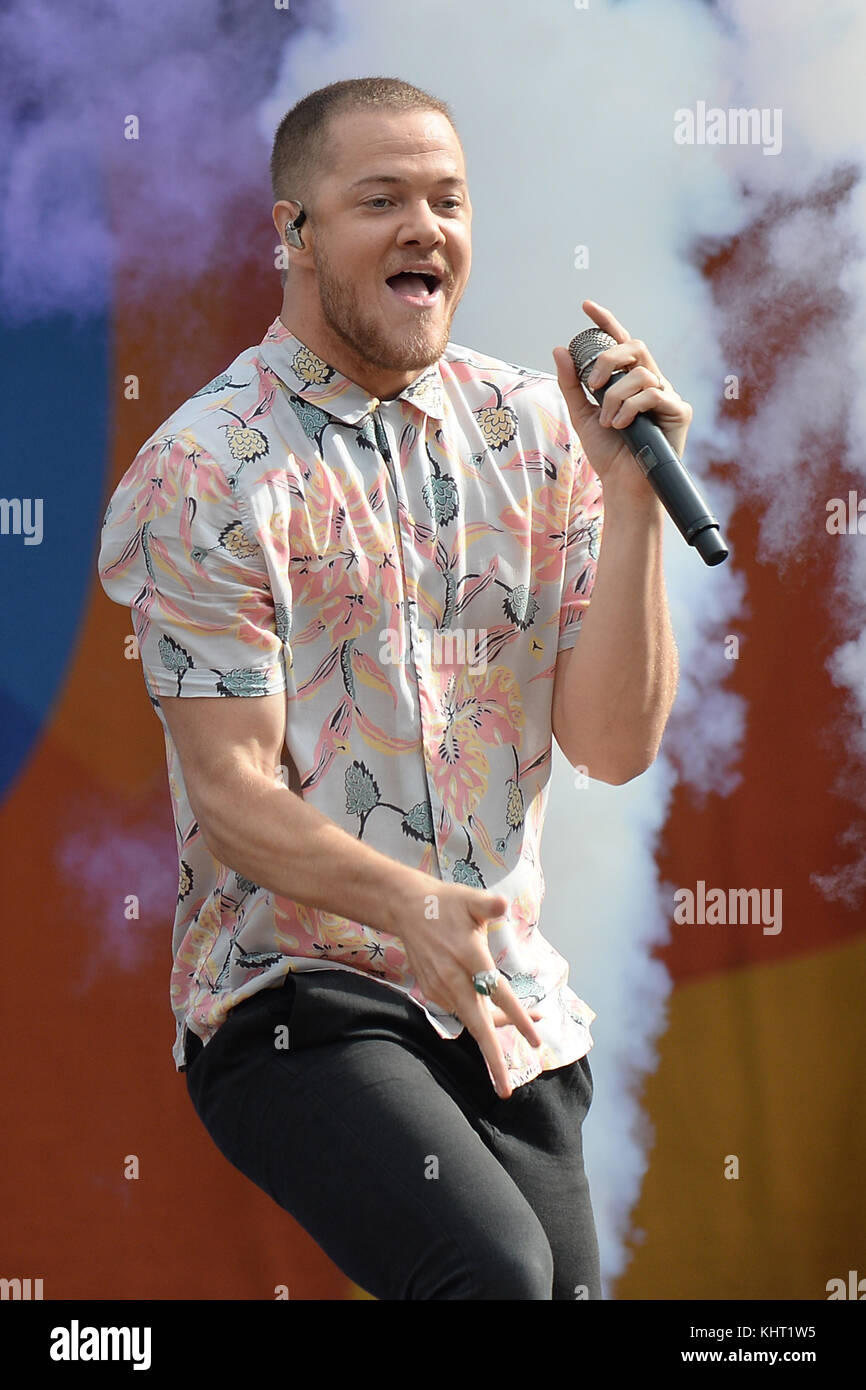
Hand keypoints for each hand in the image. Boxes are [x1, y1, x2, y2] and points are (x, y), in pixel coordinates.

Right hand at [396, 878, 542, 1099]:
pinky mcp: (433, 990)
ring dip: (496, 1029)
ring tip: (529, 1023)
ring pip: (473, 1019)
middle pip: (477, 1026)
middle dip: (491, 1060)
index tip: (535, 1038)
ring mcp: (441, 987)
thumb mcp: (469, 898)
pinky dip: (480, 1012)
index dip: (516, 1017)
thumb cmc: (444, 903)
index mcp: (468, 956)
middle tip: (505, 1091)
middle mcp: (453, 978)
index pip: (497, 992)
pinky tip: (495, 1006)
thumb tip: (502, 903)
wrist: (406, 909)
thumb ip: (487, 904)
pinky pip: (461, 1008)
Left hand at [553, 299, 692, 502]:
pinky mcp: (679, 411)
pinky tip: (622, 426)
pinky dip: (631, 408)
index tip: (586, 306)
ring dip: (616, 396)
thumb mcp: (581, 414)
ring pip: (641, 373)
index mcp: (630, 381)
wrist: (623, 485)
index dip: (606, 322)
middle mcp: (652, 383)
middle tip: (593, 383)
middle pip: (635, 347)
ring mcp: (668, 396)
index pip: (621, 343)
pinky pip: (653, 394)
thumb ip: (571, 383)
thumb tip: (559, 348)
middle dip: (610, 358)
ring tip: (608, 421)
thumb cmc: (607, 452)